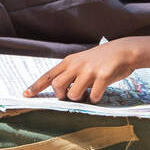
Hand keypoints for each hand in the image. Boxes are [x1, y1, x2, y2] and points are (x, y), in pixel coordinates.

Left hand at [25, 38, 143, 102]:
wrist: (124, 50)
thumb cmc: (102, 59)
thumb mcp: (82, 61)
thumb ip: (71, 73)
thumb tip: (60, 92)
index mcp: (70, 61)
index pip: (48, 75)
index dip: (36, 86)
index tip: (25, 95)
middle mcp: (77, 65)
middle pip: (57, 86)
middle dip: (61, 95)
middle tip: (70, 95)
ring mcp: (90, 70)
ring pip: (73, 94)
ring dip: (79, 99)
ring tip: (87, 94)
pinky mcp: (103, 76)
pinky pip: (93, 96)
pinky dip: (94, 99)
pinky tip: (99, 94)